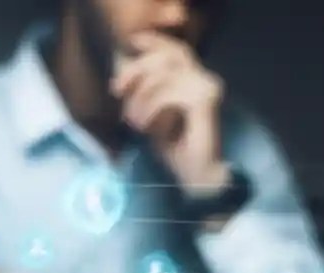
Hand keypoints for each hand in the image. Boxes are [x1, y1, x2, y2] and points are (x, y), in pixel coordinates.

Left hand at [110, 32, 229, 197]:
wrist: (196, 178)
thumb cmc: (173, 150)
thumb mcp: (150, 115)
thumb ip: (142, 92)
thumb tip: (120, 72)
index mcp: (194, 79)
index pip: (174, 49)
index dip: (152, 43)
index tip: (128, 50)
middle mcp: (204, 78)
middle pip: (166, 56)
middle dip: (136, 70)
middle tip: (117, 90)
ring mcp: (207, 87)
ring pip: (165, 75)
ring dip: (141, 97)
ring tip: (133, 121)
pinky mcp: (205, 100)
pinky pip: (170, 94)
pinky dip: (152, 109)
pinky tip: (145, 127)